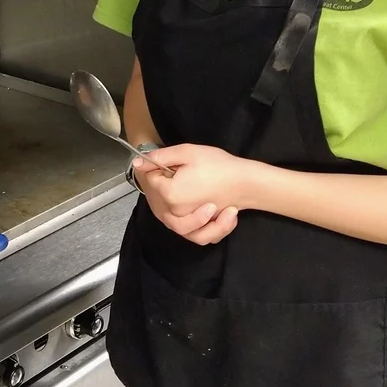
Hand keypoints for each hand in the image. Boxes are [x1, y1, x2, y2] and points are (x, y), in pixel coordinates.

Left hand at [132, 144, 255, 245]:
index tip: (176, 162)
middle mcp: (175, 214)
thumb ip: (161, 157)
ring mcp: (188, 225)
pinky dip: (195, 225)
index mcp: (169, 194)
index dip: (160, 167)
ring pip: (171, 220)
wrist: (247, 182)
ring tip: (191, 190)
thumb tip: (138, 162)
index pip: (151, 179)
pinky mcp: (202, 230)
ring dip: (175, 202)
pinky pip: (192, 234)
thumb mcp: (187, 152)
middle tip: (186, 173)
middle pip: (159, 199)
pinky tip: (205, 211)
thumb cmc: (218, 166)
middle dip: (168, 184)